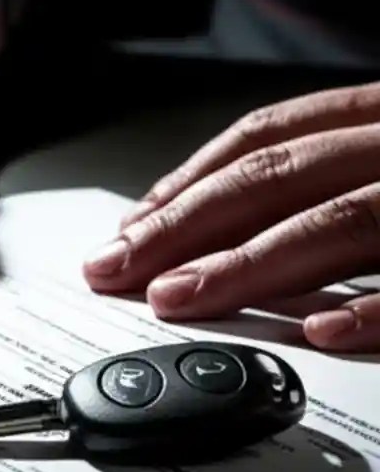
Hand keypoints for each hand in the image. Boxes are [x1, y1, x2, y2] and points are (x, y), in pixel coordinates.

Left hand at [82, 81, 379, 351]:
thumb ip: (321, 179)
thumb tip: (211, 230)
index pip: (268, 138)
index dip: (188, 183)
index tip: (126, 231)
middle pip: (281, 177)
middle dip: (186, 226)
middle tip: (117, 270)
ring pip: (343, 221)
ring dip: (248, 264)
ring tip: (175, 299)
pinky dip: (373, 309)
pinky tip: (318, 332)